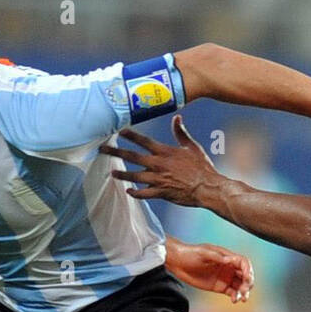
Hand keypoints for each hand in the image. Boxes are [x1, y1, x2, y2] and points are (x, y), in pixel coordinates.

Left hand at [101, 116, 218, 205]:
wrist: (208, 187)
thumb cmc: (202, 167)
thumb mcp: (192, 147)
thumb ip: (181, 133)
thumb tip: (177, 117)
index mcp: (165, 152)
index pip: (143, 141)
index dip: (130, 135)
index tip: (118, 131)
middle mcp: (158, 164)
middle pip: (133, 156)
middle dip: (116, 152)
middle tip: (102, 150)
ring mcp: (158, 180)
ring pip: (135, 176)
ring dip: (122, 174)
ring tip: (112, 172)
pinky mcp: (161, 193)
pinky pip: (144, 194)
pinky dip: (135, 193)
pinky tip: (128, 191)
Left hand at [166, 241, 253, 302]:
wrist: (178, 262)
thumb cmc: (190, 253)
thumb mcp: (204, 253)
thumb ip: (218, 257)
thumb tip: (230, 260)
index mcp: (227, 257)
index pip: (243, 263)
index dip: (248, 270)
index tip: (247, 278)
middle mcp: (228, 267)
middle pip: (245, 275)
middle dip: (247, 283)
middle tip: (244, 291)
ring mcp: (225, 277)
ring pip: (240, 285)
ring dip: (243, 292)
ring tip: (242, 298)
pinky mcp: (219, 287)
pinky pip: (232, 292)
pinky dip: (235, 296)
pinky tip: (234, 300)